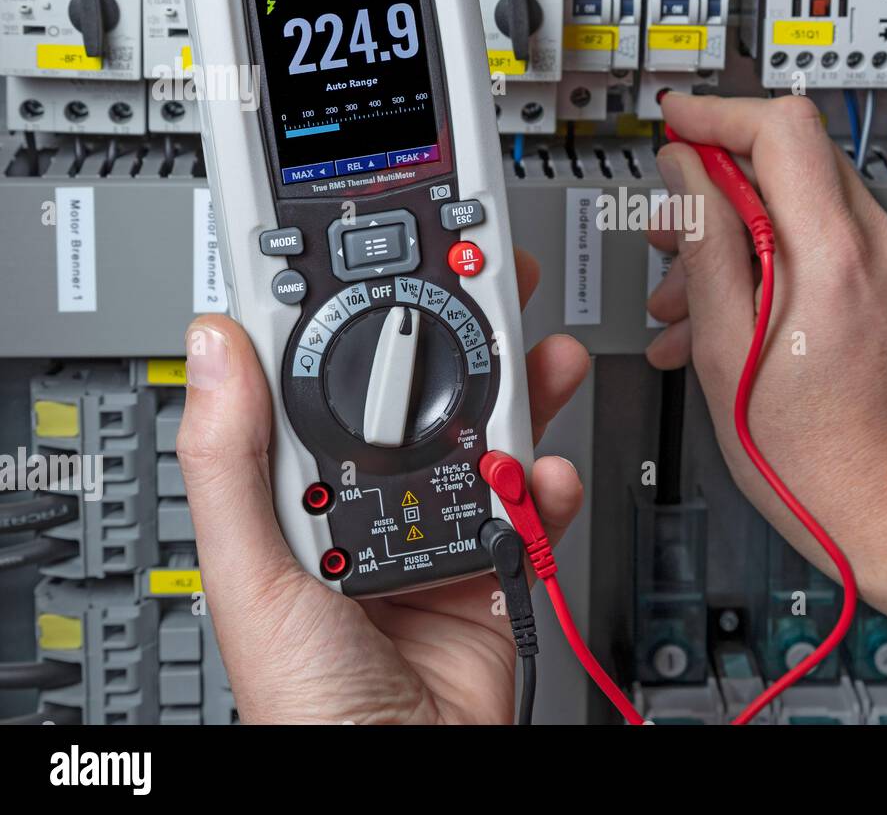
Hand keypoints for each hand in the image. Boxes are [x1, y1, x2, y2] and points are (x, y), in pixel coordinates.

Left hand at [176, 249, 587, 723]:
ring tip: (543, 356)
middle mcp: (375, 491)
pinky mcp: (498, 553)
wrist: (405, 769)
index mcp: (305, 482)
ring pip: (488, 428)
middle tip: (486, 275)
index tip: (371, 246)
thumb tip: (215, 346)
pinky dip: (547, 483)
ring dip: (523, 386)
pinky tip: (542, 477)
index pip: (324, 372)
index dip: (346, 305)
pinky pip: (532, 499)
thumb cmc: (308, 698)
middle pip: (422, 386)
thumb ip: (231, 458)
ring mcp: (441, 520)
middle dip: (459, 326)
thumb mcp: (252, 570)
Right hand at [645, 94, 886, 690]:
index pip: (781, 129)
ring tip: (686, 297)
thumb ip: (707, 247)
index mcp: (836, 257)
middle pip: (792, 158)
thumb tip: (688, 175)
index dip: (717, 117)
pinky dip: (769, 260)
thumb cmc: (817, 459)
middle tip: (671, 230)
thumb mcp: (727, 351)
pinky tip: (725, 317)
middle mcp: (879, 248)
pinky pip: (821, 244)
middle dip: (719, 183)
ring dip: (736, 230)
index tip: (676, 125)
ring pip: (801, 203)